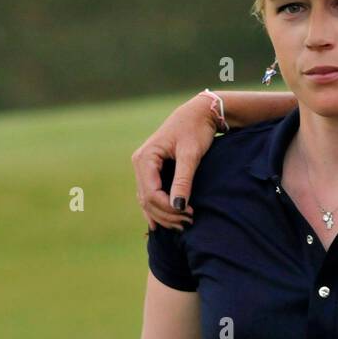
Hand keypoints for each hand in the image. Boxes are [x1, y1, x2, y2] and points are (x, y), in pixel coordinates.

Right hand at [132, 92, 215, 232]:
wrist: (198, 114)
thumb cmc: (195, 130)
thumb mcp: (191, 155)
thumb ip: (183, 180)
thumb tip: (178, 207)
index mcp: (145, 158)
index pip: (151, 194)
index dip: (168, 209)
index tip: (189, 213)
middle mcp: (140, 163)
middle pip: (147, 200)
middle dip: (167, 215)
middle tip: (189, 222)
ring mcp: (143, 168)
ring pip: (147, 201)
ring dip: (164, 215)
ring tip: (184, 223)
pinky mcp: (151, 172)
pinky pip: (150, 196)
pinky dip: (159, 210)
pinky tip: (166, 224)